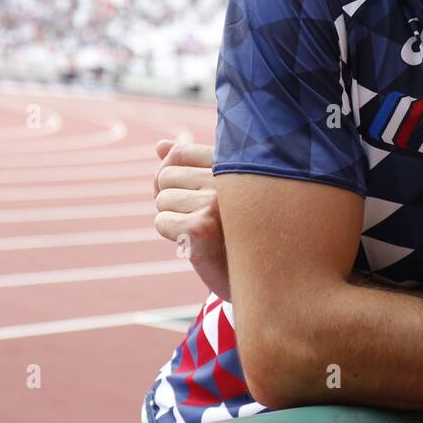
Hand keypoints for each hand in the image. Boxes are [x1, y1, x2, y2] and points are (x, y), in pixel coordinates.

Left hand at [153, 139, 229, 300]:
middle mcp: (230, 177)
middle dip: (171, 199)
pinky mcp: (202, 228)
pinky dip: (173, 235)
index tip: (192, 195)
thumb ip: (191, 164)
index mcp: (235, 163)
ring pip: (162, 199)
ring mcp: (216, 202)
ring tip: (203, 231)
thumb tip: (160, 146)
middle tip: (197, 217)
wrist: (262, 276)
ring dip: (174, 218)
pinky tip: (198, 243)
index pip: (178, 152)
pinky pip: (161, 222)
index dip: (172, 175)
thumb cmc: (239, 230)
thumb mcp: (219, 190)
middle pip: (165, 175)